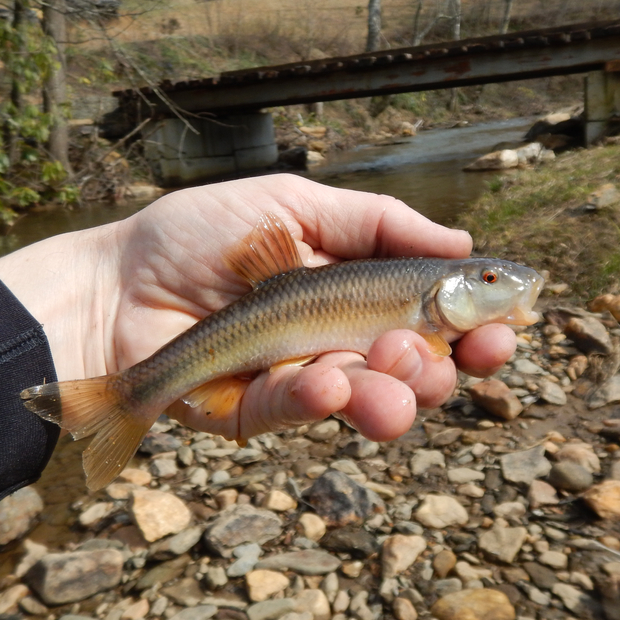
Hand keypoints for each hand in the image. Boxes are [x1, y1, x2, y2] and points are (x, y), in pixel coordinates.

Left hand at [0, 175, 515, 442]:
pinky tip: (329, 381)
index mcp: (356, 292)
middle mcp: (340, 341)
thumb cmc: (197, 236)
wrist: (113, 281)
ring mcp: (304, 381)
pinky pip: (309, 412)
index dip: (476, 330)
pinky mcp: (261, 415)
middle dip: (441, 366)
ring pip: (377, 405)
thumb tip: (464, 242)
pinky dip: (325, 398)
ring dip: (398, 392)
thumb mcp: (296, 204)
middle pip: (419, 372)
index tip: (506, 330)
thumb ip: (378, 221)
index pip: (434, 320)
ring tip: (389, 365)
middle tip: (428, 347)